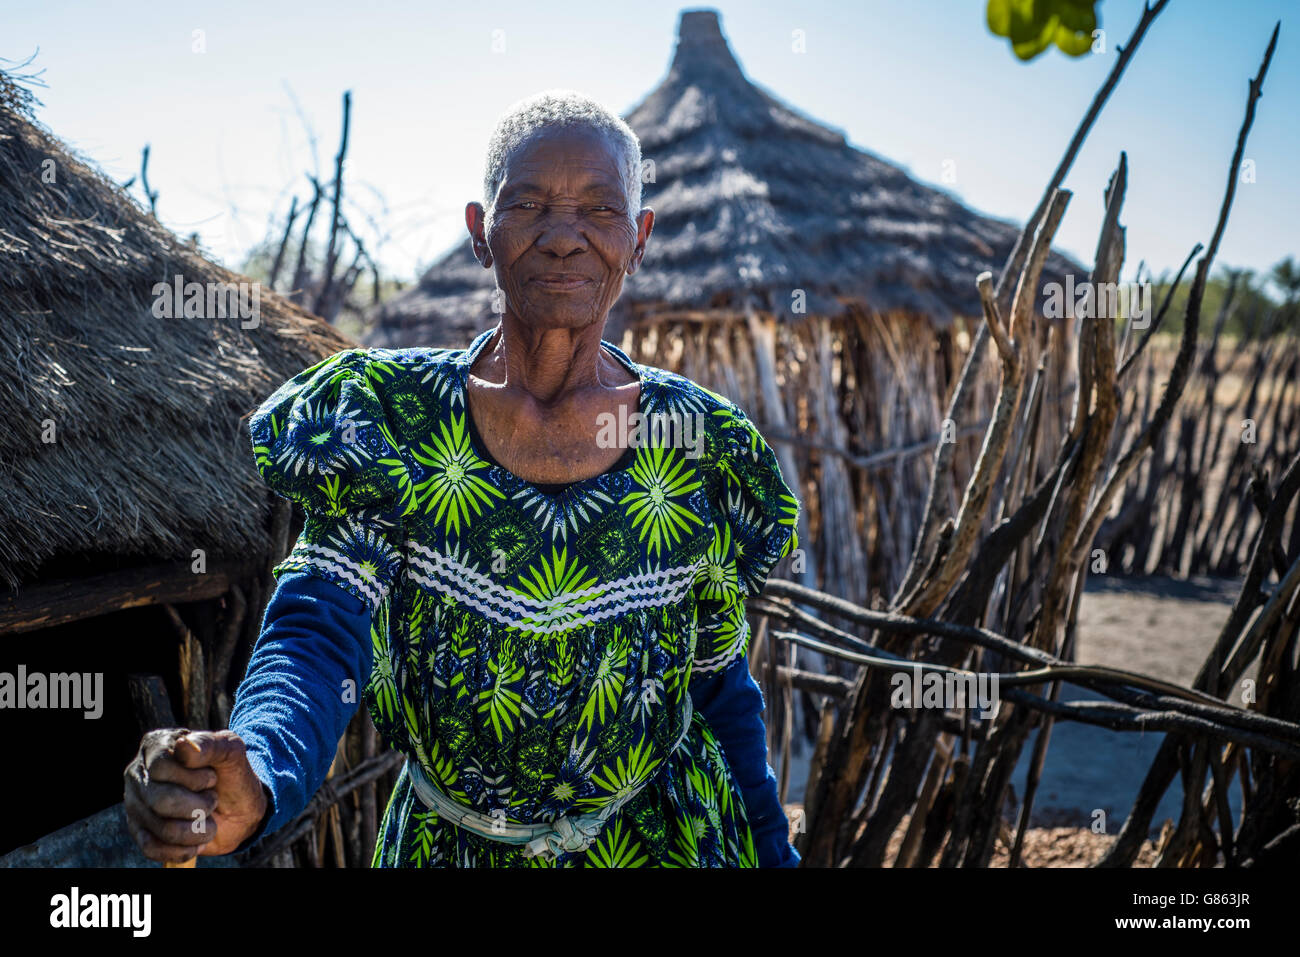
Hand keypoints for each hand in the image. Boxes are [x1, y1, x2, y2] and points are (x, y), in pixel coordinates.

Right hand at [123, 729, 268, 862]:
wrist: (238, 808)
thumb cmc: (231, 773)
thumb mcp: (231, 750)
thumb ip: (210, 744)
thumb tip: (183, 746)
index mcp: (156, 745)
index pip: (161, 768)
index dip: (194, 779)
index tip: (212, 777)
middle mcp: (138, 773)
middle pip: (160, 801)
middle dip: (198, 806)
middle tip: (212, 800)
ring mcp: (136, 803)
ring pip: (162, 828)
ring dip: (197, 829)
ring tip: (207, 818)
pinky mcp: (139, 830)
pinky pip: (152, 848)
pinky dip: (183, 849)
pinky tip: (196, 841)